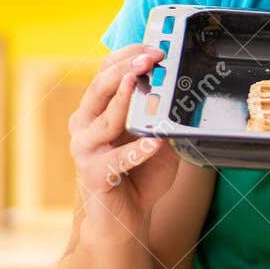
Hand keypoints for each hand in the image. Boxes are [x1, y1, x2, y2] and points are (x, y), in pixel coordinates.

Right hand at [68, 44, 179, 242]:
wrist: (123, 221)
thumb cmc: (138, 176)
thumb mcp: (157, 141)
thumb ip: (163, 119)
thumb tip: (184, 96)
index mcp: (97, 111)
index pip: (106, 72)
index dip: (127, 55)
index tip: (154, 47)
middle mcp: (85, 125)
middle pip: (100, 87)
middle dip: (125, 68)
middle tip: (150, 58)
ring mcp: (86, 150)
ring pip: (103, 119)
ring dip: (123, 99)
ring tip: (140, 83)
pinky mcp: (94, 175)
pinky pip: (115, 160)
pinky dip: (135, 150)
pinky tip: (153, 142)